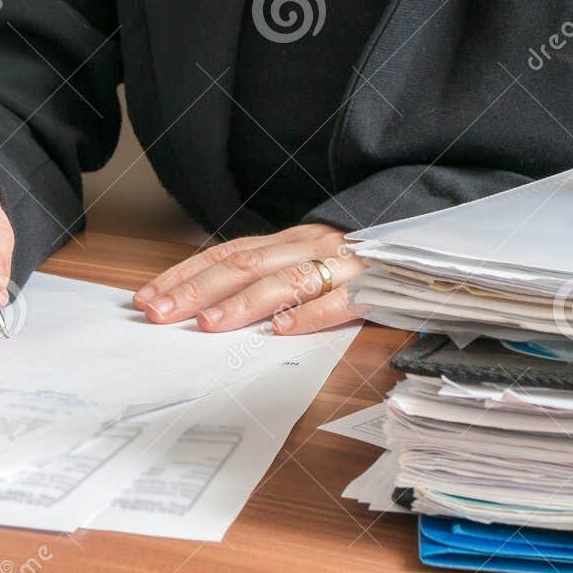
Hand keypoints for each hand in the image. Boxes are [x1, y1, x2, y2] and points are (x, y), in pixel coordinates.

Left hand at [132, 223, 362, 334]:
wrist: (424, 249)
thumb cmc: (355, 264)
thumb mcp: (305, 261)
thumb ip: (264, 275)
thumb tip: (204, 303)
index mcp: (288, 242)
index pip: (226, 254)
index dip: (185, 275)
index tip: (148, 298)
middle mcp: (309, 247)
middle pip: (245, 266)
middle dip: (199, 290)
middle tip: (163, 314)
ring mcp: (342, 266)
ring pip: (287, 280)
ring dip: (245, 303)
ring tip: (211, 325)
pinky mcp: (375, 289)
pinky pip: (341, 302)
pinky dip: (311, 314)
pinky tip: (283, 330)